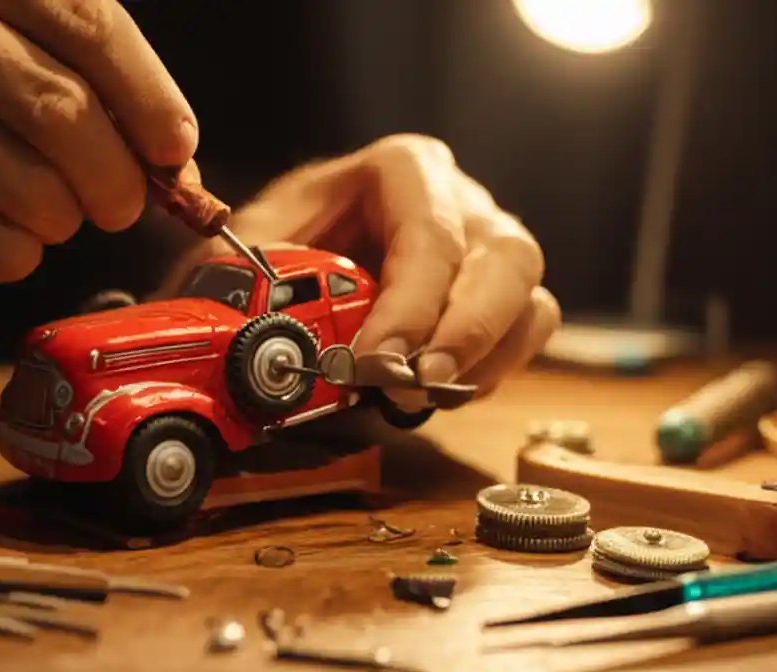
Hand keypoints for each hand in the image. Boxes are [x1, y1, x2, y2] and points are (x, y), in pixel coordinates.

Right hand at [0, 0, 195, 281]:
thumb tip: (173, 161)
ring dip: (63, 220)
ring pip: (34, 189)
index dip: (151, 101)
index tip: (174, 149)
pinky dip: (18, 252)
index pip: (92, 26)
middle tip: (119, 203)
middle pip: (68, 115)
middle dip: (117, 179)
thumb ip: (71, 73)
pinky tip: (0, 233)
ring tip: (50, 212)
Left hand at [227, 134, 559, 400]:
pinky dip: (493, 369)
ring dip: (484, 357)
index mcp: (402, 170)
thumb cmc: (274, 247)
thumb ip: (257, 280)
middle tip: (417, 385)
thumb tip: (264, 334)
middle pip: (505, 256)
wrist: (287, 262)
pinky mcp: (498, 294)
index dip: (409, 303)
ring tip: (425, 397)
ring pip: (527, 296)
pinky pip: (528, 329)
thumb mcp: (248, 249)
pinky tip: (442, 391)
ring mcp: (487, 245)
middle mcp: (459, 199)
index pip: (429, 231)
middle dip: (465, 331)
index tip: (373, 362)